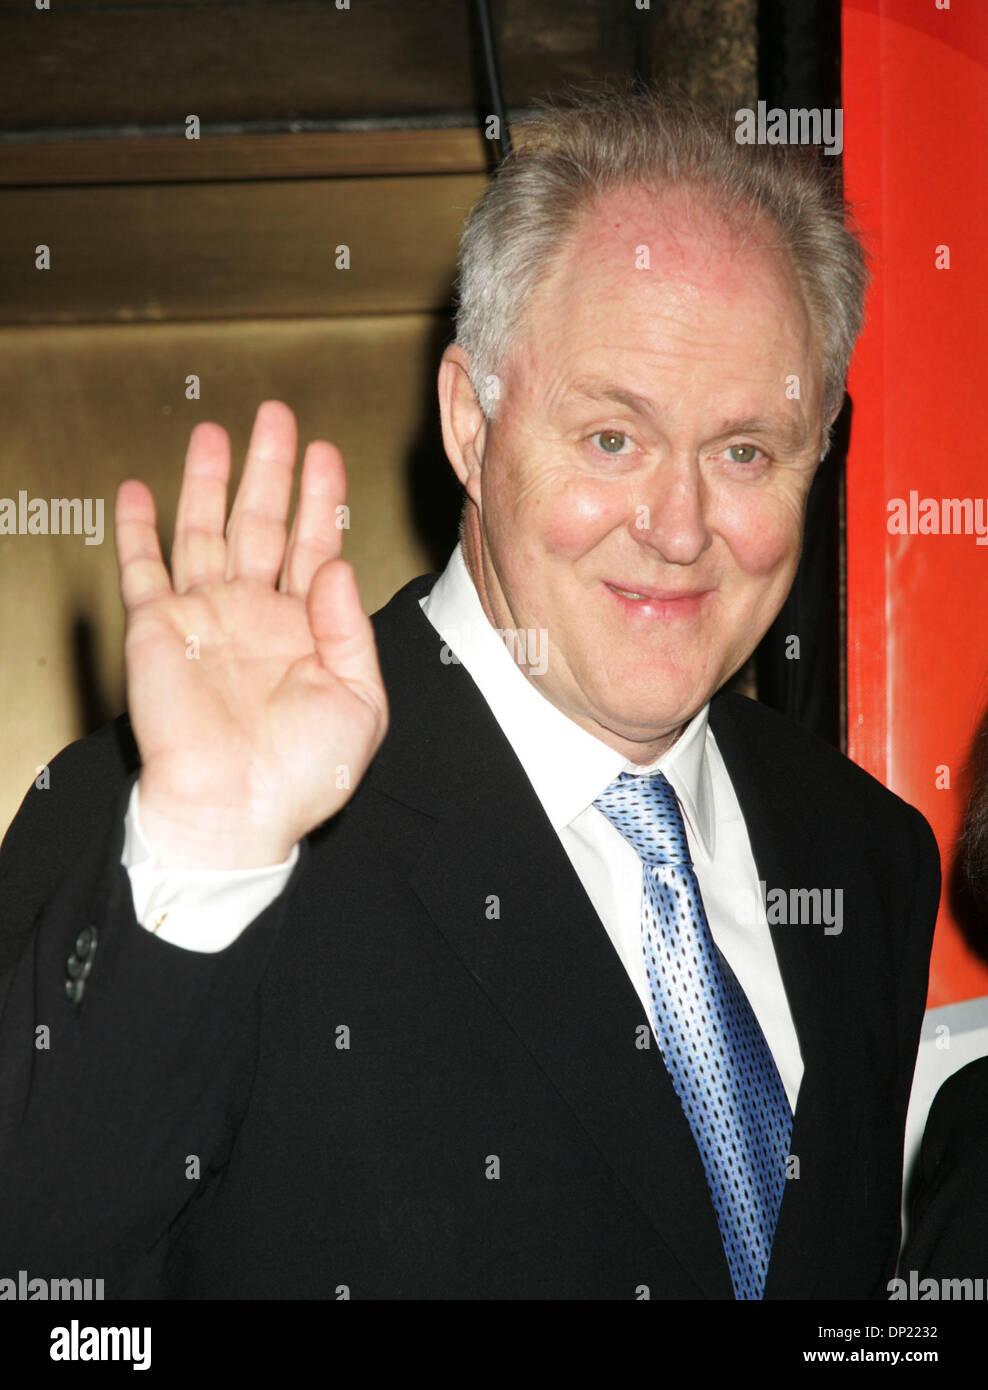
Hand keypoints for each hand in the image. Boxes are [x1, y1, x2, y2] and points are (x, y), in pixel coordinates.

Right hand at [115, 401, 387, 867]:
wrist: (235, 812)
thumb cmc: (303, 774)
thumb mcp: (359, 702)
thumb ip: (352, 630)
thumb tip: (341, 565)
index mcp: (308, 628)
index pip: (316, 544)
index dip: (321, 497)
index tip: (325, 452)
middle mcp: (256, 614)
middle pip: (262, 522)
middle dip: (269, 468)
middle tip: (275, 417)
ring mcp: (205, 617)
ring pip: (204, 530)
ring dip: (207, 481)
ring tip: (213, 433)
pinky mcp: (156, 629)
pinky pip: (142, 568)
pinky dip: (138, 528)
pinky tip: (140, 490)